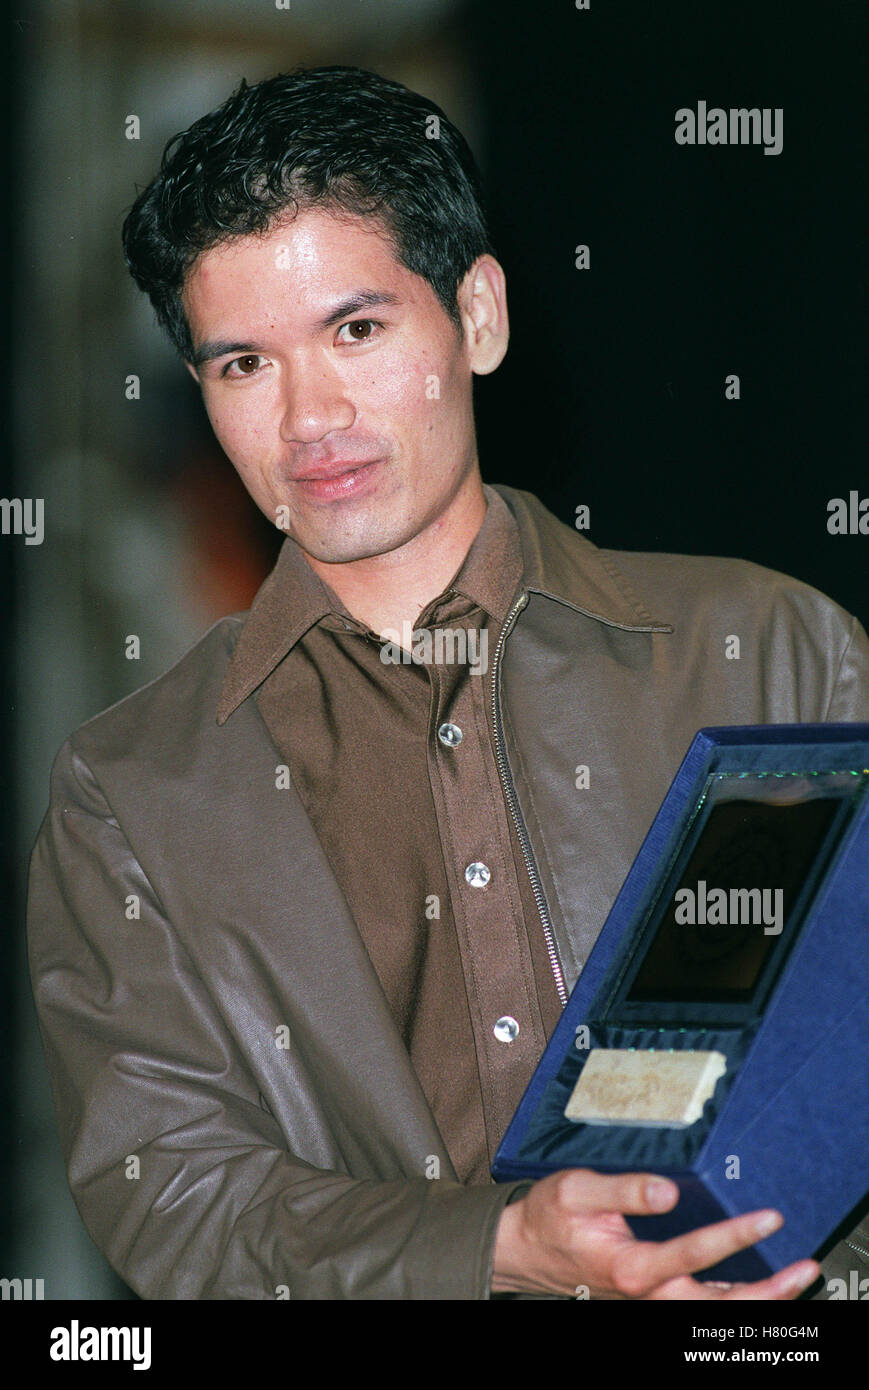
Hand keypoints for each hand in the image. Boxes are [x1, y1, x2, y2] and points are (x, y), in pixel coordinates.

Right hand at [492, 1169, 819, 1298]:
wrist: (525, 1248)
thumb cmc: (549, 1217)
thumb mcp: (575, 1190)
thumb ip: (623, 1189)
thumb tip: (667, 1190)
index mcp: (629, 1267)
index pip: (692, 1254)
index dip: (734, 1237)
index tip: (767, 1219)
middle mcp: (646, 1292)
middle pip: (717, 1303)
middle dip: (767, 1291)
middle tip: (804, 1269)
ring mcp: (652, 1300)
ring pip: (714, 1311)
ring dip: (759, 1299)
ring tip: (796, 1279)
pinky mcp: (653, 1297)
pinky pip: (702, 1307)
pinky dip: (736, 1301)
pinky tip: (760, 1287)